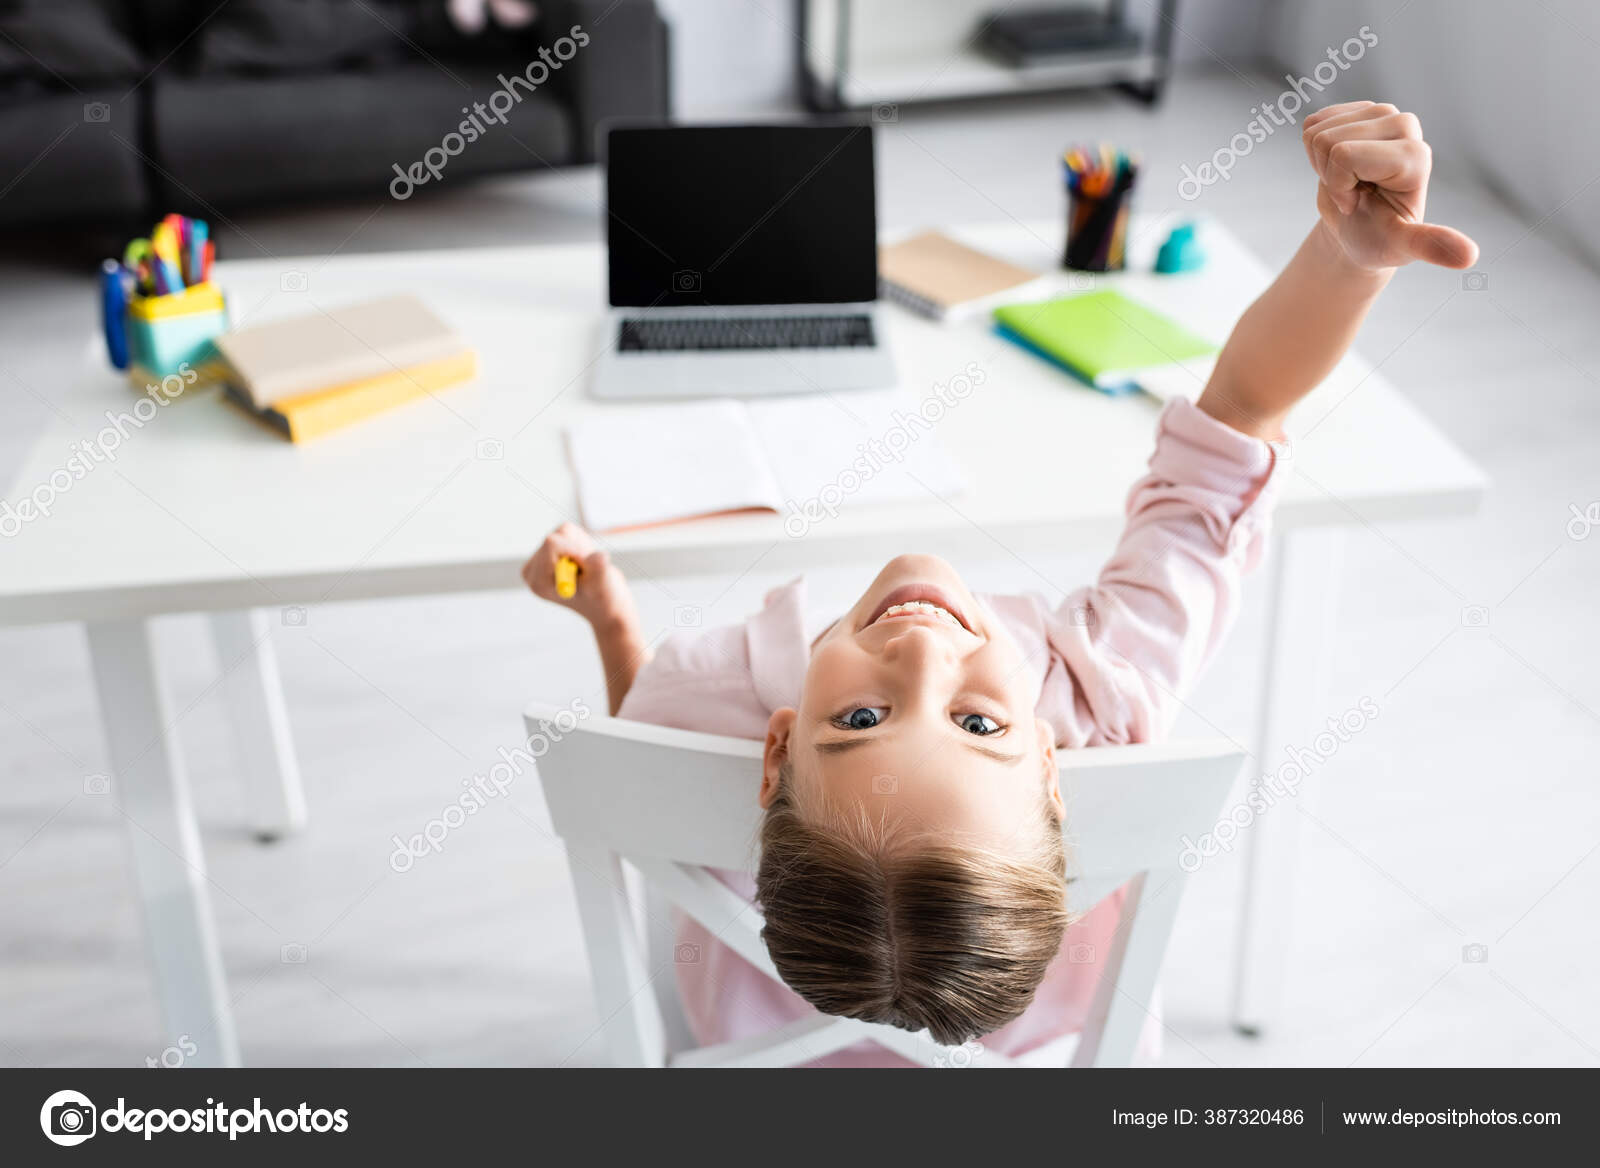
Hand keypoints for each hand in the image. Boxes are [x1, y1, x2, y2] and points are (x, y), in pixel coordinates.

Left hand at [521, 522, 637, 632]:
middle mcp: (533, 571)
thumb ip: (597, 570)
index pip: (551, 545)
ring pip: (562, 532)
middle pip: (555, 538)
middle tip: (585, 572)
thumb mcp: (601, 585)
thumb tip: (599, 556)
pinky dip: (580, 543)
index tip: (586, 565)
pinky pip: (566, 531)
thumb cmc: (602, 598)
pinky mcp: (549, 549)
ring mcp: (539, 560)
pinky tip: (583, 563)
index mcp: (539, 581)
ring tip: (585, 569)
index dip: (575, 550)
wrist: (604, 603)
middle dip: (577, 550)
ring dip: (580, 547)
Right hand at [1302, 101, 1478, 271]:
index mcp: (1415, 155)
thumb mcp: (1401, 246)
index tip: (1359, 204)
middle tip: (1352, 193)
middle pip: (1328, 142)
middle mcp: (1405, 125)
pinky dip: (1314, 151)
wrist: (1360, 227)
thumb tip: (1470, 258)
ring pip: (1317, 132)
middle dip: (1330, 175)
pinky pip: (1313, 123)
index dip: (1340, 187)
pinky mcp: (1359, 109)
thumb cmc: (1378, 238)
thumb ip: (1429, 245)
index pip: (1344, 156)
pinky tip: (1339, 167)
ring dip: (1322, 165)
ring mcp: (1382, 112)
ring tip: (1347, 181)